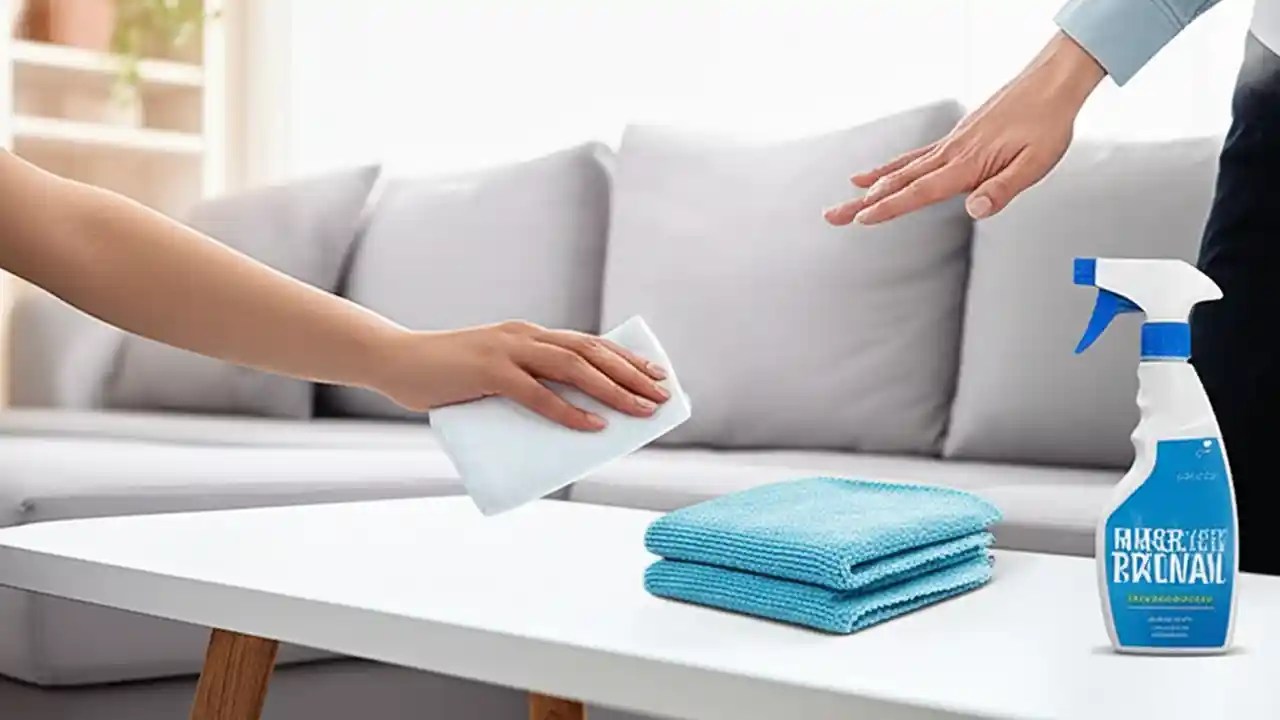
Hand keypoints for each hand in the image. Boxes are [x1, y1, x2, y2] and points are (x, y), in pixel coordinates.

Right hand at [372, 320, 670, 430]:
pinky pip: (537, 394)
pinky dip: (568, 411)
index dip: (626, 358)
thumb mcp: (493, 374)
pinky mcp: (489, 372)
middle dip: (632, 374)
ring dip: (613, 390)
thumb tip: (562, 418)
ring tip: (641, 411)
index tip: (656, 375)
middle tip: (662, 395)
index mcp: (529, 334)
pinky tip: (593, 426)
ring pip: (574, 368)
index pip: (590, 342)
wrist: (396, 360)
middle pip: (592, 352)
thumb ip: (524, 385)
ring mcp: (508, 351)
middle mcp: (525, 335)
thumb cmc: (445, 375)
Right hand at [824, 32, 1104, 225]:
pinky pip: (915, 156)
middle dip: (863, 201)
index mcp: (968, 165)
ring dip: (872, 185)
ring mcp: (950, 144)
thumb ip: (1003, 189)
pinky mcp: (955, 138)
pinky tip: (878, 173)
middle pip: (899, 182)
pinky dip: (892, 166)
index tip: (861, 218)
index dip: (888, 207)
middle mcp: (952, 153)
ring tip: (846, 196)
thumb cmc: (1047, 124)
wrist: (1052, 85)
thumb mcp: (1035, 164)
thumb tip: (975, 209)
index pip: (920, 192)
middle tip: (833, 215)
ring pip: (902, 169)